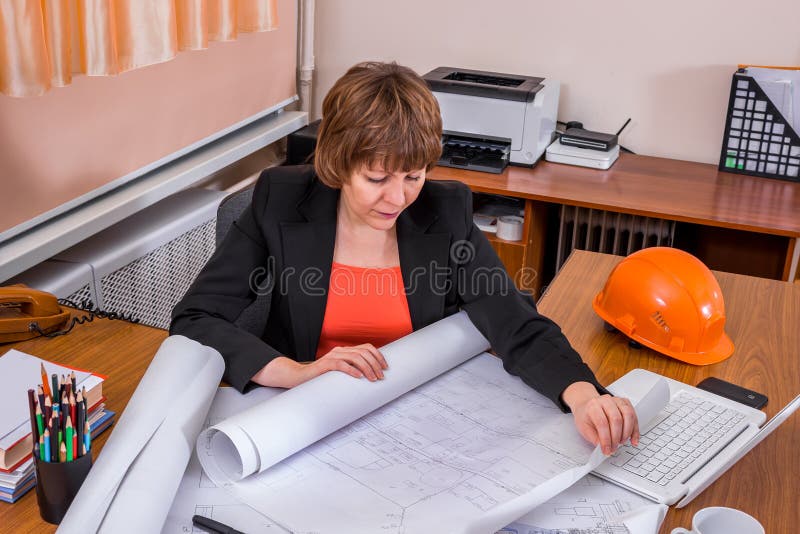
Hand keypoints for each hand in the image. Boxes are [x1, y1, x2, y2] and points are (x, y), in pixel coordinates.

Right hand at [251, 344, 387, 387]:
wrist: (299, 377)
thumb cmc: (321, 377)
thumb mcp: (339, 372)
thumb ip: (351, 370)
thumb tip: (370, 378)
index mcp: (345, 351)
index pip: (367, 348)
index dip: (378, 356)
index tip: (385, 367)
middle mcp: (340, 351)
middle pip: (364, 352)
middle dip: (375, 364)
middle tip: (381, 376)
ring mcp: (332, 356)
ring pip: (356, 357)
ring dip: (367, 368)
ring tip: (373, 378)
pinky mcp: (325, 364)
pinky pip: (341, 364)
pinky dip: (352, 370)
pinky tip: (359, 376)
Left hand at [562, 381, 639, 454]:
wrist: (587, 406)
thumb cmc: (586, 416)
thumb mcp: (584, 428)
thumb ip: (594, 438)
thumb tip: (605, 447)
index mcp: (593, 406)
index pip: (602, 423)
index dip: (606, 439)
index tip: (607, 450)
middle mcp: (605, 400)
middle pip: (616, 419)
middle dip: (616, 437)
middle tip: (614, 448)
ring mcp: (616, 400)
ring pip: (628, 415)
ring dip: (627, 432)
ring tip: (622, 442)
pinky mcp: (625, 403)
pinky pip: (634, 415)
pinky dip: (635, 429)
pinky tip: (633, 439)